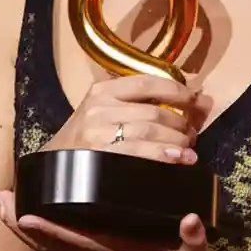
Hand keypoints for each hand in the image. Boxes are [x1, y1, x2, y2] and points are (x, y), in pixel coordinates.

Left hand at [0, 190, 223, 250]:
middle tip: (0, 200)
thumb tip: (190, 220)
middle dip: (25, 224)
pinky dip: (48, 224)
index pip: (76, 241)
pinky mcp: (102, 246)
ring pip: (55, 239)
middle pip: (53, 241)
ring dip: (30, 223)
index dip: (49, 230)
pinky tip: (38, 207)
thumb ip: (193, 240)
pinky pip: (67, 236)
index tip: (24, 215)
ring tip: (7, 199)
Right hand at [41, 74, 209, 165]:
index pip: (150, 83)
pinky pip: (139, 153)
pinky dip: (164, 155)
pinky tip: (178, 160)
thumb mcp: (105, 111)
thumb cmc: (85, 138)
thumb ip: (143, 104)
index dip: (180, 91)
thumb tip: (200, 98)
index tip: (200, 101)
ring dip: (177, 141)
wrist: (50, 168)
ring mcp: (98, 132)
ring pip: (150, 131)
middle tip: (193, 134)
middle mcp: (100, 107)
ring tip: (189, 151)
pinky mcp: (99, 156)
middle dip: (182, 123)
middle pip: (155, 112)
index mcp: (104, 90)